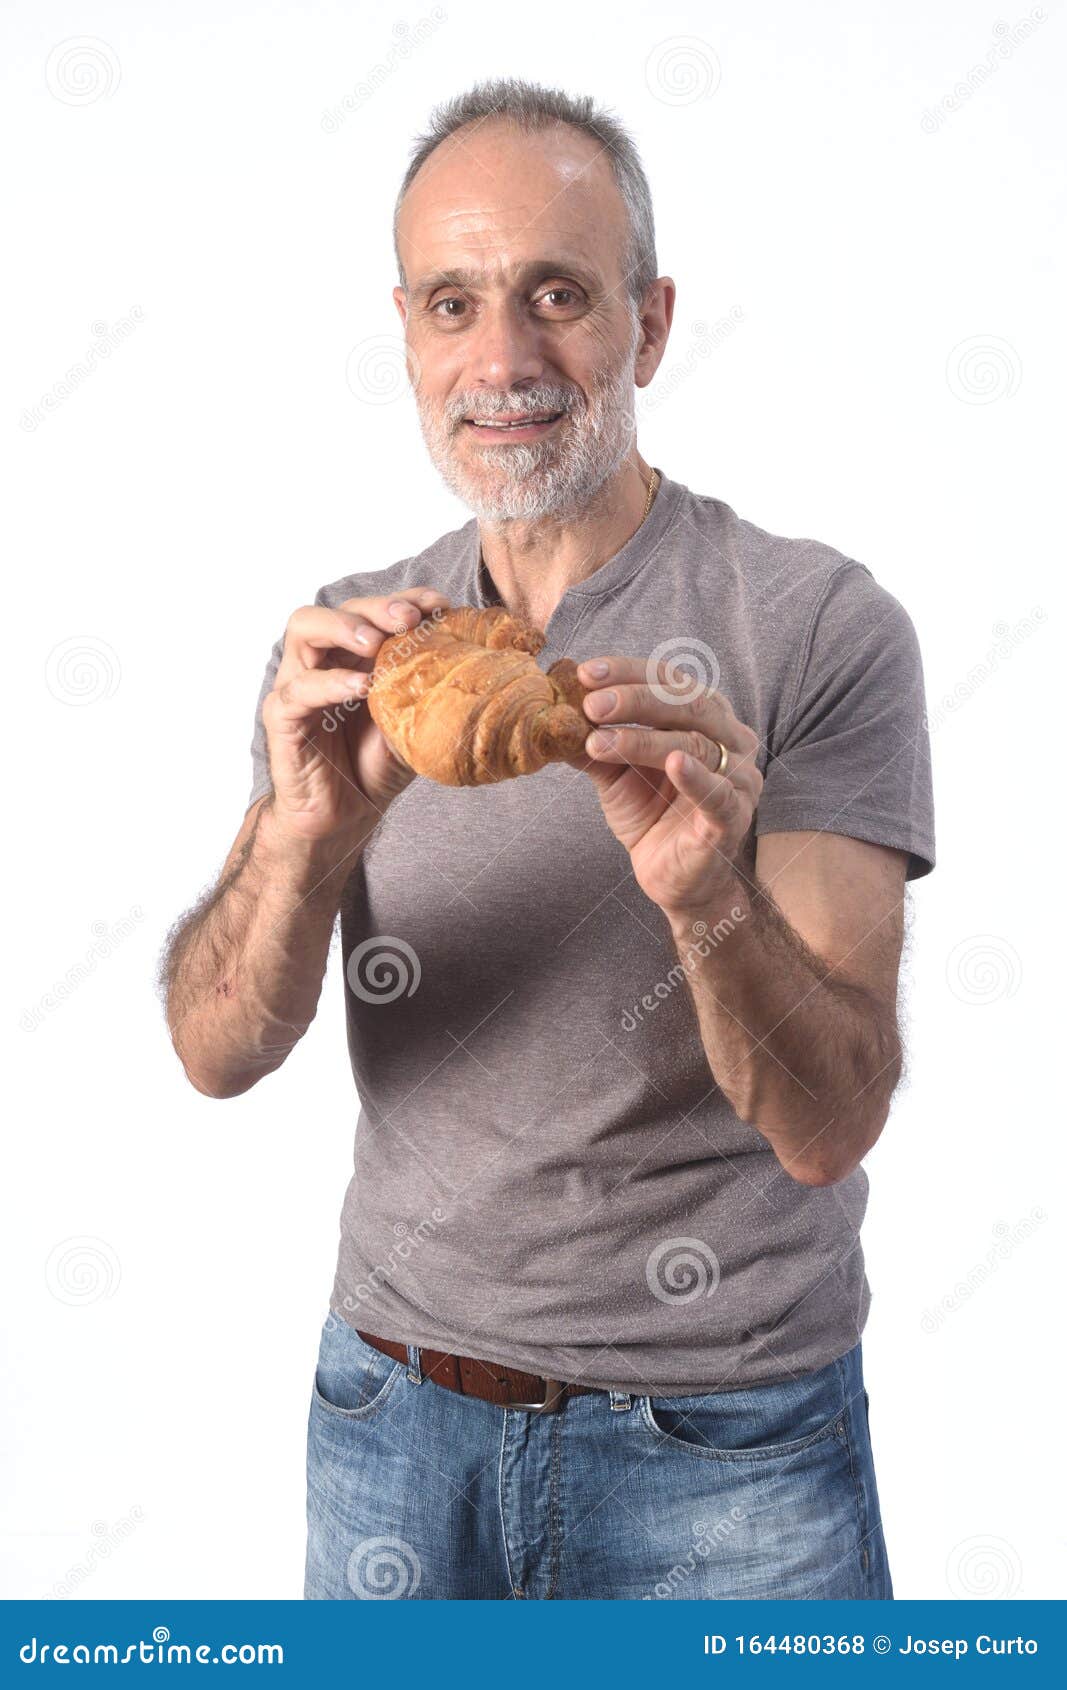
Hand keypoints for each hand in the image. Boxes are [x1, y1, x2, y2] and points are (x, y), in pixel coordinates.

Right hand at [262, 588, 450, 845]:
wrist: (345, 818)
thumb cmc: (374, 767)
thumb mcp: (411, 723)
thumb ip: (424, 691)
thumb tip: (468, 660)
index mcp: (352, 657)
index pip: (372, 611)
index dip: (405, 600)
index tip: (439, 605)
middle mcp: (321, 662)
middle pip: (338, 609)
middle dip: (376, 607)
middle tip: (409, 619)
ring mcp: (297, 686)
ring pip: (304, 630)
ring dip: (344, 627)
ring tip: (377, 642)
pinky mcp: (282, 718)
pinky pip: (299, 689)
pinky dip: (331, 682)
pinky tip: (361, 686)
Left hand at [569, 654, 763, 920]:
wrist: (671, 878)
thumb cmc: (651, 815)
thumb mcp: (613, 773)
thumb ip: (592, 742)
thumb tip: (551, 712)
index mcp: (705, 717)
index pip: (669, 680)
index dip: (627, 672)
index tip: (585, 673)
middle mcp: (730, 739)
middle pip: (687, 703)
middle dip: (635, 699)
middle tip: (591, 704)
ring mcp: (737, 778)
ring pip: (694, 744)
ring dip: (643, 741)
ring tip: (599, 742)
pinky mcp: (733, 818)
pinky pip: (718, 793)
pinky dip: (697, 777)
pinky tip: (674, 763)